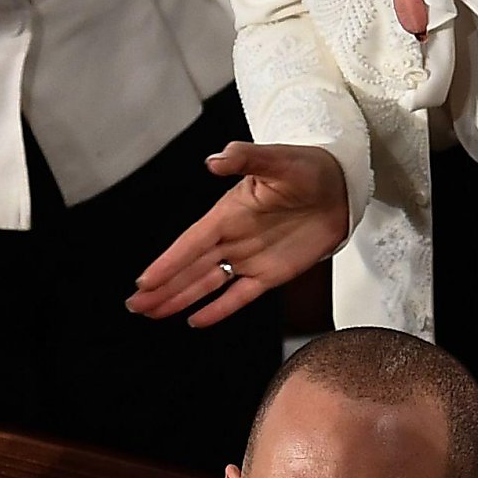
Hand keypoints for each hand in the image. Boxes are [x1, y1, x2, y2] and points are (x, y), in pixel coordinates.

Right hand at [127, 142, 347, 326]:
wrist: (342, 186)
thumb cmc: (309, 167)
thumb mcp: (278, 159)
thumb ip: (247, 159)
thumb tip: (216, 159)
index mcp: (230, 212)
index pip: (192, 242)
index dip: (169, 263)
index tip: (144, 281)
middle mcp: (234, 237)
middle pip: (191, 268)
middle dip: (164, 287)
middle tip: (135, 305)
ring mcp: (251, 257)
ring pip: (208, 283)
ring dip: (181, 298)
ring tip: (152, 313)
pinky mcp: (272, 273)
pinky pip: (240, 295)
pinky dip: (219, 308)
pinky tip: (196, 319)